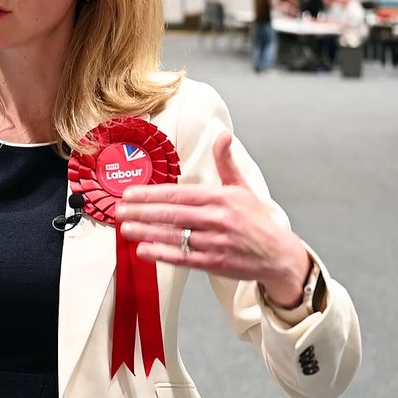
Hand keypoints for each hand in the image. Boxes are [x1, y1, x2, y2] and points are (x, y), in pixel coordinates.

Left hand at [119, 132, 310, 306]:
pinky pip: (183, 257)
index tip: (130, 194)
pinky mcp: (214, 262)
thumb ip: (225, 162)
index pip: (178, 193)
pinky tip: (144, 250)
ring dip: (147, 232)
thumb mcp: (242, 187)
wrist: (278, 255)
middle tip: (119, 211)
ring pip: (174, 236)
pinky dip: (162, 254)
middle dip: (142, 212)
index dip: (151, 194)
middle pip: (172, 214)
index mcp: (220, 198)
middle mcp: (216, 219)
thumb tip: (223, 135)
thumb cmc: (256, 220)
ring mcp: (215, 242)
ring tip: (125, 229)